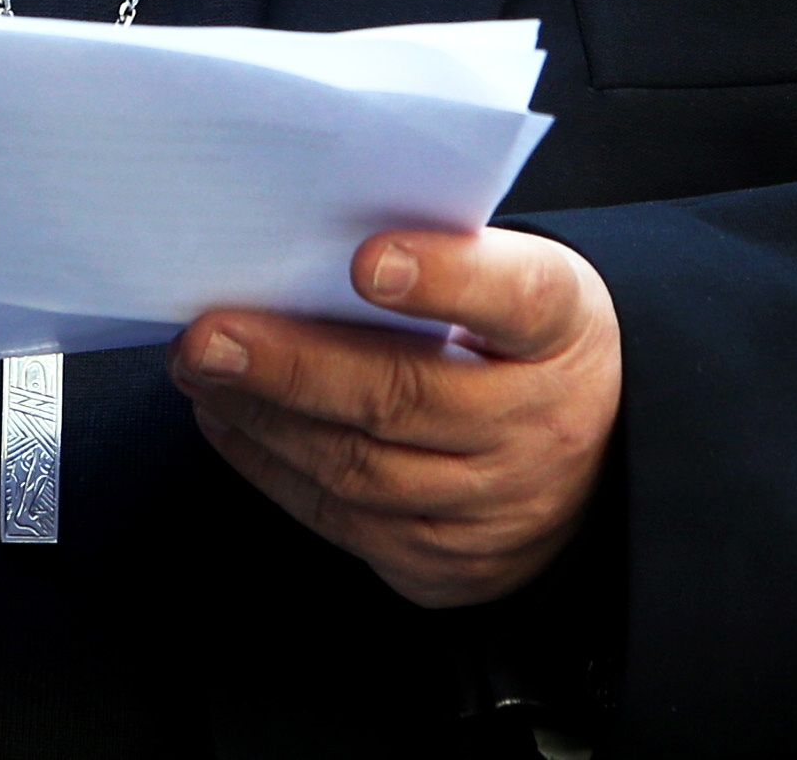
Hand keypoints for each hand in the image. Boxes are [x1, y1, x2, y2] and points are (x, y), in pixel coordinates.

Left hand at [169, 226, 620, 607]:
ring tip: (200, 371)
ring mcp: (499, 507)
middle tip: (209, 335)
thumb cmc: (525, 348)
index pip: (517, 298)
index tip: (368, 260)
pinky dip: (273, 468)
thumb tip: (306, 234)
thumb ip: (440, 257)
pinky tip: (229, 421)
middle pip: (409, 395)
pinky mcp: (448, 563)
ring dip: (263, 418)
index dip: (444, 278)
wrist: (596, 467)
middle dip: (292, 365)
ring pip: (361, 468)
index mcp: (564, 329)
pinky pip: (345, 520)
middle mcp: (542, 425)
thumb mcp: (519, 280)